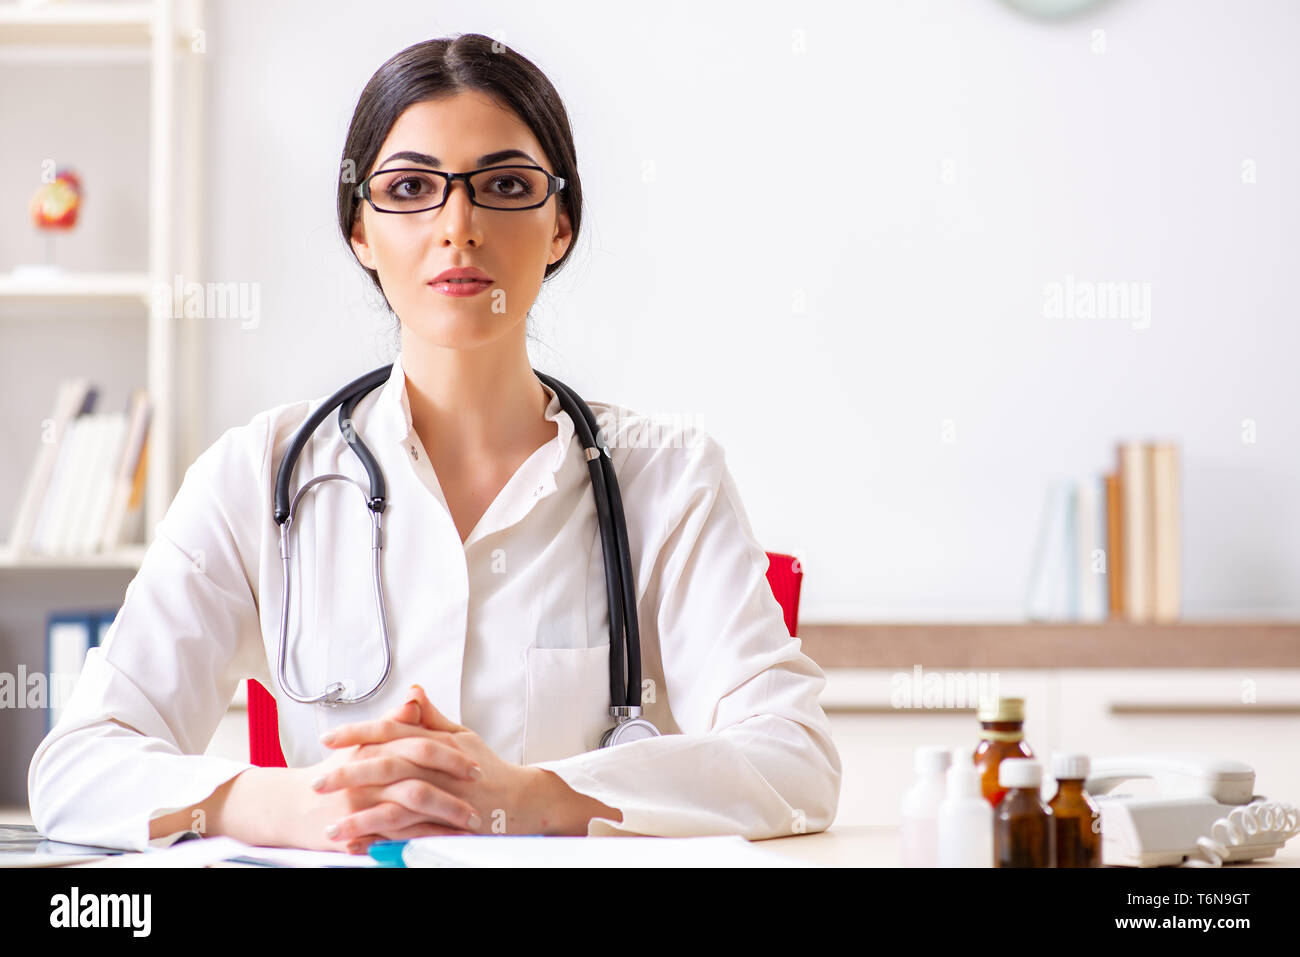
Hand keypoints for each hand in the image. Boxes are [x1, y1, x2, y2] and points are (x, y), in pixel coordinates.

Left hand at [321, 685, 546, 851]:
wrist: (519, 800)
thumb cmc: (486, 767)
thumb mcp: (461, 736)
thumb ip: (430, 717)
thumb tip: (411, 691)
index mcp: (438, 744)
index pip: (391, 732)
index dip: (357, 734)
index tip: (327, 738)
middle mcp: (438, 770)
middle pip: (387, 767)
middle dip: (348, 775)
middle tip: (316, 784)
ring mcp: (442, 801)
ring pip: (395, 807)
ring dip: (360, 818)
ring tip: (330, 826)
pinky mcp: (445, 829)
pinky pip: (408, 837)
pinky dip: (381, 843)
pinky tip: (357, 846)